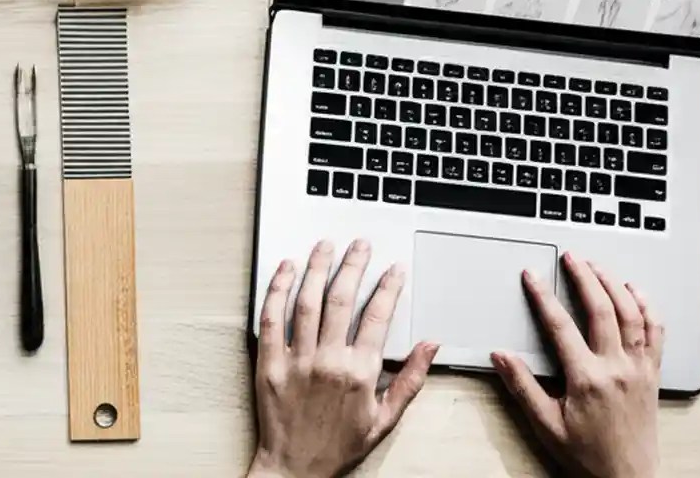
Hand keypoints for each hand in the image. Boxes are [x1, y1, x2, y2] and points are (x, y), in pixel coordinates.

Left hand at [248, 240, 438, 477]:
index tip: (394, 269)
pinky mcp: (268, 363)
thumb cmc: (339, 446)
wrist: (295, 469)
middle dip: (353, 265)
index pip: (378, 316)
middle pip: (342, 299)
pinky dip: (277, 290)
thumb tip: (431, 346)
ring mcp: (296, 361)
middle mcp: (328, 362)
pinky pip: (271, 318)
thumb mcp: (385, 420)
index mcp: (360, 373)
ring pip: (307, 302)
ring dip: (317, 268)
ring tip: (325, 246)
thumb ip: (410, 380)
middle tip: (359, 244)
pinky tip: (286, 270)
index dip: (388, 287)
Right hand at [491, 253, 662, 477]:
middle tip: (570, 257)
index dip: (543, 296)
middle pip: (602, 309)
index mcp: (587, 379)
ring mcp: (639, 369)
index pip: (561, 326)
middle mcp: (617, 368)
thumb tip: (501, 356)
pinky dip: (647, 307)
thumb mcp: (546, 425)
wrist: (628, 477)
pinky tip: (635, 293)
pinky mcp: (652, 373)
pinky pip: (656, 332)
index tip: (532, 276)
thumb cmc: (587, 455)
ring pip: (632, 314)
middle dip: (584, 277)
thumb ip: (522, 387)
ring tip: (598, 266)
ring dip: (614, 285)